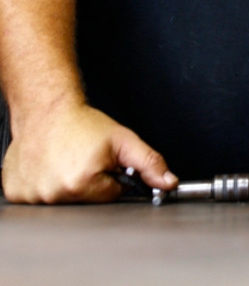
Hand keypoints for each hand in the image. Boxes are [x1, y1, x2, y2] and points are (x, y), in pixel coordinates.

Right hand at [1, 102, 176, 203]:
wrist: (46, 110)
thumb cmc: (83, 123)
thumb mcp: (124, 140)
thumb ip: (149, 163)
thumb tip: (169, 183)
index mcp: (83, 183)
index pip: (113, 195)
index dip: (114, 177)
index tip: (104, 162)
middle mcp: (55, 194)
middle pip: (89, 201)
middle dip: (92, 182)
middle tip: (85, 159)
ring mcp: (33, 196)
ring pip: (64, 201)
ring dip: (68, 185)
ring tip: (66, 161)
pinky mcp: (16, 193)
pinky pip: (38, 198)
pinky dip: (45, 185)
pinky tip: (49, 166)